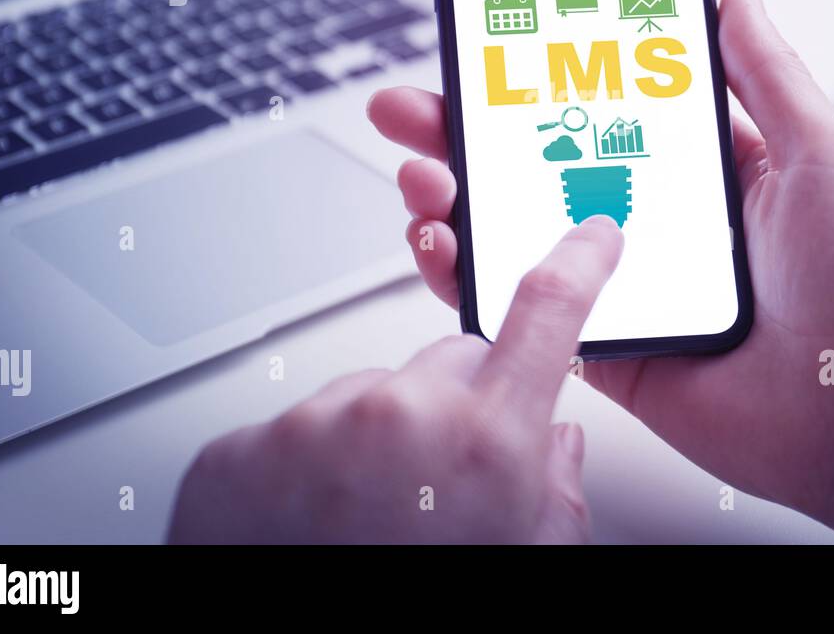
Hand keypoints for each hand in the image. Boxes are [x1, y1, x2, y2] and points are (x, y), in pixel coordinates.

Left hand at [167, 216, 622, 543]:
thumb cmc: (413, 617)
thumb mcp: (529, 559)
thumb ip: (556, 490)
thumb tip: (556, 445)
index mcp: (486, 441)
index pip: (548, 310)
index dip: (578, 263)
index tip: (589, 238)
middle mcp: (398, 415)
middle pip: (450, 362)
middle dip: (457, 405)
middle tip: (441, 484)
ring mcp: (312, 427)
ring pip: (369, 398)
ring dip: (376, 441)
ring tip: (366, 518)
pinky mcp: (244, 448)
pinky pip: (294, 431)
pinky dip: (307, 468)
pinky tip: (312, 523)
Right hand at [369, 0, 833, 542]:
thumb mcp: (821, 149)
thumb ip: (766, 72)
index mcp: (704, 171)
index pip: (603, 109)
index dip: (543, 78)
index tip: (491, 45)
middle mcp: (655, 222)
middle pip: (539, 166)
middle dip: (467, 132)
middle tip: (412, 103)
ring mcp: (624, 284)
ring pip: (518, 234)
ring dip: (454, 200)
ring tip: (418, 171)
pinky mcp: (606, 346)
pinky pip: (525, 309)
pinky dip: (470, 282)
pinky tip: (439, 247)